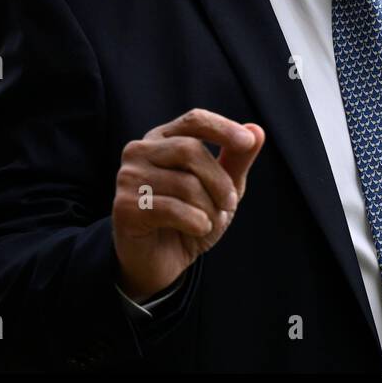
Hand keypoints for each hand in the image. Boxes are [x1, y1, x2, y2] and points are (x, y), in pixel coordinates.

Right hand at [112, 109, 264, 300]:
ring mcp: (128, 177)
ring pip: (185, 183)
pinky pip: (173, 209)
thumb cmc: (190, 217)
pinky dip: (197, 222)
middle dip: (220, 181)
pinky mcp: (124, 206)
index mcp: (163, 138)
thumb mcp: (221, 187)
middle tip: (229, 204)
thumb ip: (237, 159)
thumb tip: (256, 130)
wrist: (162, 261)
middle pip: (191, 150)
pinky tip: (197, 229)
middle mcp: (140, 151)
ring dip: (210, 208)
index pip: (194, 120)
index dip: (223, 128)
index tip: (247, 142)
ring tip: (209, 220)